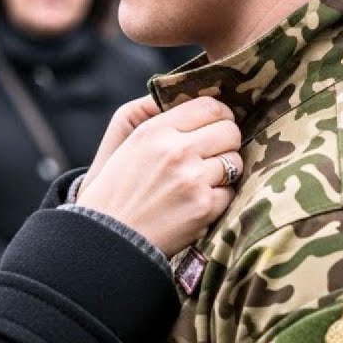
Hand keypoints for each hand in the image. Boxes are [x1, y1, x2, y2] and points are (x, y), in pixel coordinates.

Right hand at [76, 96, 241, 255]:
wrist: (108, 238)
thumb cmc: (115, 190)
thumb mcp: (126, 142)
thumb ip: (158, 116)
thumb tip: (198, 103)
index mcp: (155, 130)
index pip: (209, 106)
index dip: (219, 115)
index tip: (215, 125)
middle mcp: (176, 151)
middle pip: (230, 131)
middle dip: (225, 142)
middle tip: (212, 154)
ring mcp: (192, 180)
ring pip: (234, 161)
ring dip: (223, 171)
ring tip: (200, 181)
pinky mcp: (203, 207)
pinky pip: (230, 192)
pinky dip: (218, 198)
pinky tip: (196, 203)